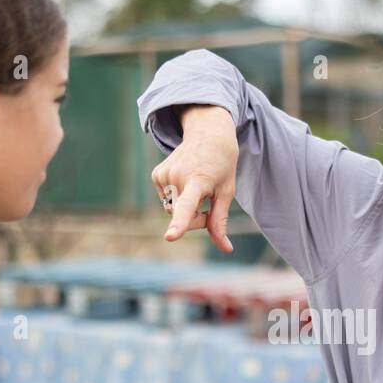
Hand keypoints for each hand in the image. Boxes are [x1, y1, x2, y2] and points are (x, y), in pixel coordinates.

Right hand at [151, 104, 238, 252]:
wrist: (209, 134)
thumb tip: (226, 249)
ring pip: (173, 210)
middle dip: (197, 219)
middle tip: (209, 201)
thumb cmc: (222, 165)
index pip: (187, 206)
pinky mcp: (156, 175)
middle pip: (183, 217)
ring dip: (185, 209)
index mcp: (198, 181)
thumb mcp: (226, 192)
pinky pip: (166, 200)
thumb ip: (220, 221)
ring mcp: (164, 175)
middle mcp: (177, 176)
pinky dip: (176, 198)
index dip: (180, 223)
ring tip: (197, 188)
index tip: (170, 237)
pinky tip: (185, 181)